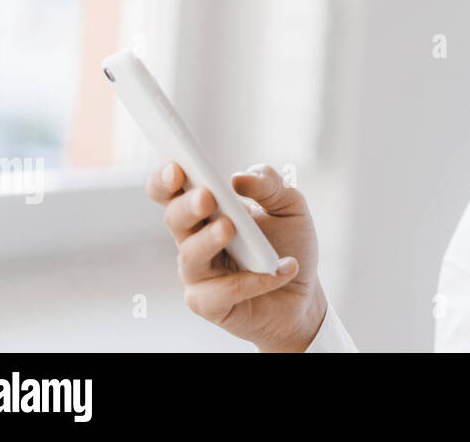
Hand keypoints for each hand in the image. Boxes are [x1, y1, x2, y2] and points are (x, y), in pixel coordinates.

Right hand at [145, 161, 328, 351]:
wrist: (303, 291)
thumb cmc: (289, 243)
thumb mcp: (289, 205)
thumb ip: (270, 185)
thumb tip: (240, 178)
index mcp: (206, 210)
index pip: (171, 191)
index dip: (166, 179)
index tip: (177, 167)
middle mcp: (194, 239)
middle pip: (174, 219)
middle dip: (188, 206)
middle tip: (208, 196)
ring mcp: (199, 273)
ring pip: (190, 256)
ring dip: (209, 240)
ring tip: (231, 228)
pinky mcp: (209, 303)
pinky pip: (221, 292)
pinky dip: (251, 281)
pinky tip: (280, 269)